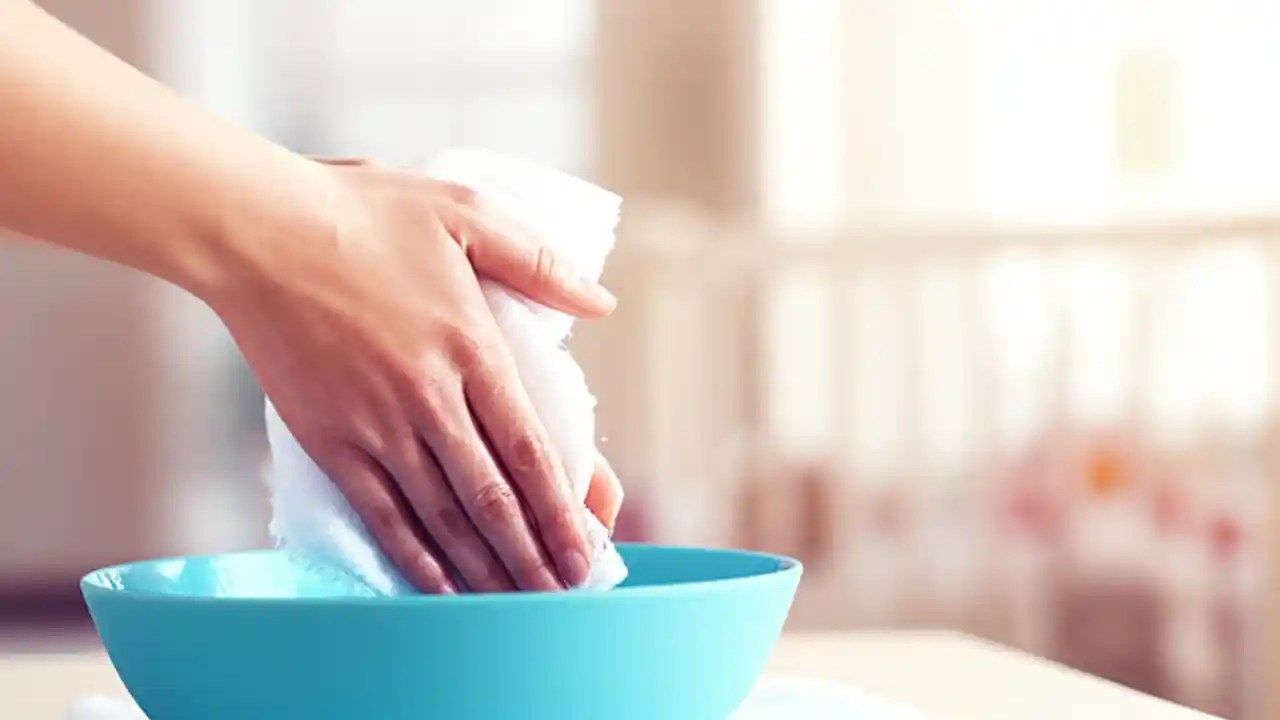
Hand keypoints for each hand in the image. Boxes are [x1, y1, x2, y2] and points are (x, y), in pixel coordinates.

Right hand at [215, 158, 615, 592]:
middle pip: (493, 495)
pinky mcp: (330, 441)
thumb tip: (603, 303)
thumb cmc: (364, 214)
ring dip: (484, 564)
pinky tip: (441, 585)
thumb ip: (540, 262)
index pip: (529, 448)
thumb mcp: (466, 214)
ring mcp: (377, 425)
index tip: (586, 546)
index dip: (562, 506)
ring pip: (443, 514)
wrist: (260, 232)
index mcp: (471, 347)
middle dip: (533, 551)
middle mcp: (430, 398)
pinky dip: (416, 556)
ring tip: (517, 600)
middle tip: (563, 590)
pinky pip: (382, 513)